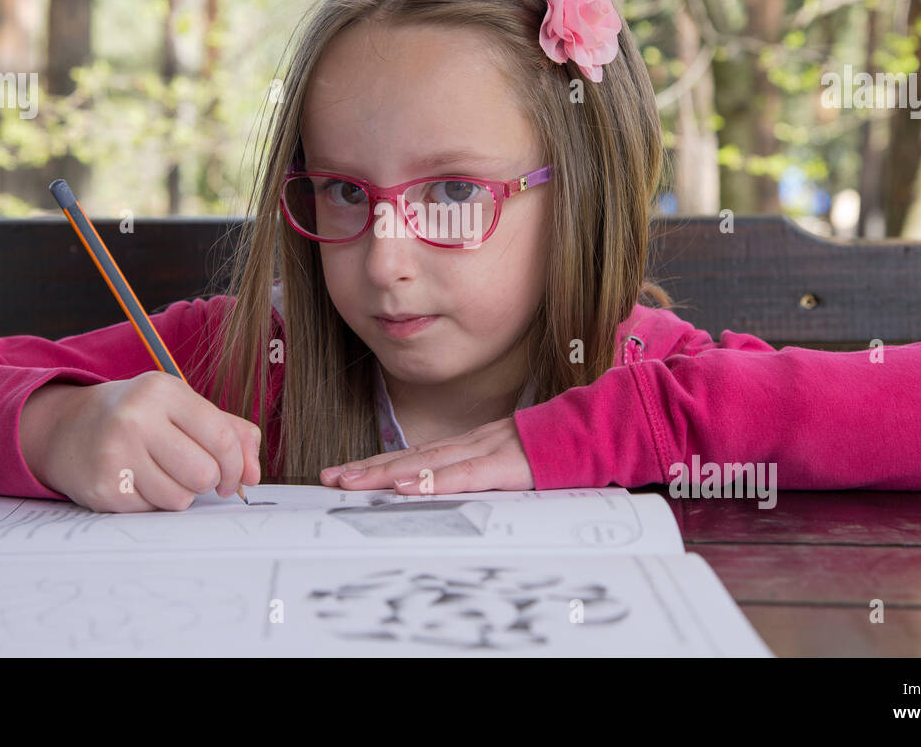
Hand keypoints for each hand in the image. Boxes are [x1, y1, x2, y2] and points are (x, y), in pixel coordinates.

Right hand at [18, 371, 261, 511]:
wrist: (67, 429)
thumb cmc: (140, 418)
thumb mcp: (182, 408)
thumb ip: (231, 433)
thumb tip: (253, 476)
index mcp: (163, 390)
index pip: (223, 439)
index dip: (236, 466)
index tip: (233, 477)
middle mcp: (136, 418)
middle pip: (204, 473)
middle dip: (208, 481)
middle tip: (194, 475)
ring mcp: (116, 454)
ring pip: (180, 498)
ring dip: (180, 494)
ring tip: (160, 473)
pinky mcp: (104, 489)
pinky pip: (153, 511)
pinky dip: (153, 502)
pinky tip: (137, 481)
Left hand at [318, 416, 533, 493]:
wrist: (591, 431)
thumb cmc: (553, 451)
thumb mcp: (509, 462)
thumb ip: (481, 470)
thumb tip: (450, 487)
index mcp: (469, 445)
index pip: (414, 456)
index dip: (377, 465)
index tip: (344, 473)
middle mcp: (468, 444)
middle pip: (408, 458)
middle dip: (366, 469)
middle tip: (329, 479)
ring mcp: (483, 452)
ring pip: (424, 465)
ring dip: (383, 474)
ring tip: (349, 483)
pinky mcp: (502, 467)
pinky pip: (460, 476)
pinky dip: (429, 482)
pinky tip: (403, 487)